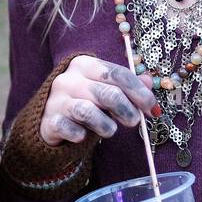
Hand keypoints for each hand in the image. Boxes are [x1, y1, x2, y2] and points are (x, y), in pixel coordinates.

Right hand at [39, 55, 157, 145]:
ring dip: (106, 126)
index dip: (138, 91)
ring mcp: (57, 99)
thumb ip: (127, 85)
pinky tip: (83, 136)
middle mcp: (69, 79)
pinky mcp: (50, 121)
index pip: (117, 73)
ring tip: (110, 130)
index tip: (151, 106)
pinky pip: (70, 129)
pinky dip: (80, 135)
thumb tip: (149, 81)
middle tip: (134, 121)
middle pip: (107, 93)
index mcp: (85, 65)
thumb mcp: (105, 88)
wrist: (50, 118)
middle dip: (127, 110)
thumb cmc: (84, 101)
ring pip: (88, 111)